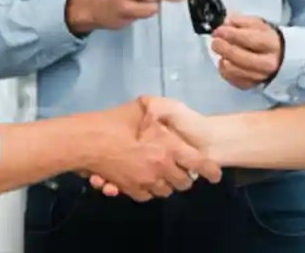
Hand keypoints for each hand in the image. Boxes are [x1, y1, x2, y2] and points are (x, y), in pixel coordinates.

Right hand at [86, 99, 219, 201]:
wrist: (88, 142)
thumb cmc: (115, 122)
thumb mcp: (141, 107)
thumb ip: (157, 108)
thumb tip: (161, 107)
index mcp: (168, 146)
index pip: (198, 163)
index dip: (210, 170)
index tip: (215, 175)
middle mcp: (161, 167)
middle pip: (183, 182)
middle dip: (185, 178)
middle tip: (181, 170)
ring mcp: (146, 181)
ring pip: (166, 191)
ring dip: (167, 184)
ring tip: (162, 174)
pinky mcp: (131, 189)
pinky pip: (147, 196)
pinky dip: (149, 190)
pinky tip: (145, 180)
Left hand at [210, 14, 283, 88]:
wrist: (280, 57)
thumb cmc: (267, 40)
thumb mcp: (258, 25)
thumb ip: (242, 22)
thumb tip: (226, 24)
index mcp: (271, 44)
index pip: (250, 39)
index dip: (231, 34)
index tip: (219, 30)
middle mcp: (267, 63)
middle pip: (240, 57)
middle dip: (223, 47)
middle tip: (215, 40)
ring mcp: (259, 76)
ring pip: (233, 70)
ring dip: (223, 58)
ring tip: (221, 51)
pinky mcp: (251, 85)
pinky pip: (232, 80)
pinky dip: (224, 70)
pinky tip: (225, 61)